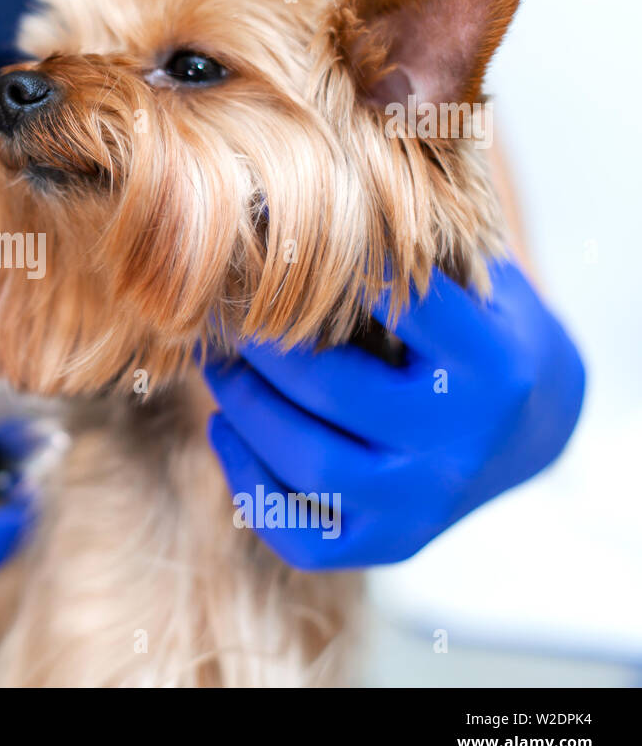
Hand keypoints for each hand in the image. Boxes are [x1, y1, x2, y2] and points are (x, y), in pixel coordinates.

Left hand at [204, 260, 584, 568]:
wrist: (529, 430)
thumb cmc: (477, 333)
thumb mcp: (477, 282)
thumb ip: (415, 251)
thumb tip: (311, 202)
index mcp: (492, 366)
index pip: (411, 310)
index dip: (344, 273)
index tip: (289, 245)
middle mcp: (461, 442)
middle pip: (337, 394)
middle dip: (263, 349)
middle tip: (228, 318)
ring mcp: (425, 502)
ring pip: (311, 465)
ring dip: (245, 412)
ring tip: (217, 371)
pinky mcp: (392, 544)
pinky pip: (303, 537)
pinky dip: (249, 487)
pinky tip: (226, 433)